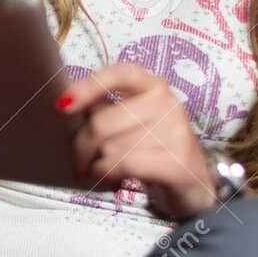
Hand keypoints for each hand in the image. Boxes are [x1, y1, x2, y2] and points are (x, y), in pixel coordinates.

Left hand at [56, 62, 217, 220]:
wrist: (194, 182)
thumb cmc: (155, 150)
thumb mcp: (136, 122)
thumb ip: (108, 111)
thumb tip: (68, 107)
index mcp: (154, 86)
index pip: (119, 73)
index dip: (88, 86)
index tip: (63, 104)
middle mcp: (167, 103)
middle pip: (101, 122)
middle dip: (82, 147)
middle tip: (80, 161)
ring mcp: (174, 131)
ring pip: (110, 148)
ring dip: (97, 165)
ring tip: (103, 170)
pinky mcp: (176, 160)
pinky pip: (124, 164)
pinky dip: (109, 175)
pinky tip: (112, 179)